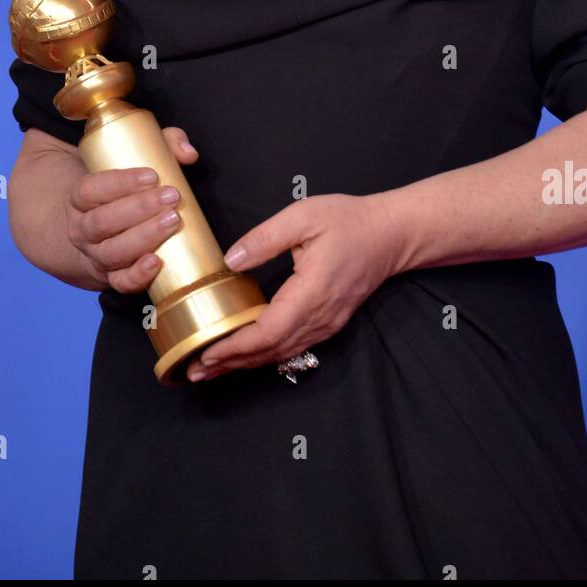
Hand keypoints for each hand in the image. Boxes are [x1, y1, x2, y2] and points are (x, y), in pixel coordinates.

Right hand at [64, 126, 198, 292]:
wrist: (99, 229)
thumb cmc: (123, 190)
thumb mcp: (131, 161)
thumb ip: (163, 146)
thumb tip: (188, 153)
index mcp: (80, 199)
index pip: (90, 189)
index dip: (120, 182)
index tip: (152, 175)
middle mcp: (82, 229)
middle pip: (103, 222)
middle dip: (140, 208)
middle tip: (171, 196)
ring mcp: (95, 255)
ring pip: (113, 251)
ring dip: (144, 237)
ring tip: (173, 220)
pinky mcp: (111, 277)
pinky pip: (120, 282)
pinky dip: (137, 276)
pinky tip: (157, 263)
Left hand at [187, 192, 401, 380]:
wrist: (392, 234)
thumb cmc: (349, 221)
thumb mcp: (303, 217)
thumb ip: (265, 238)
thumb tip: (231, 260)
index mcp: (312, 293)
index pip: (267, 332)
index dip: (234, 347)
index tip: (205, 353)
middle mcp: (320, 317)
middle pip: (270, 351)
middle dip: (231, 362)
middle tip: (195, 370)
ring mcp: (327, 323)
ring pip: (281, 353)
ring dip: (246, 363)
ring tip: (213, 368)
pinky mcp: (329, 322)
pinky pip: (293, 346)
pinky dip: (266, 354)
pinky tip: (248, 354)